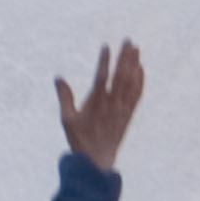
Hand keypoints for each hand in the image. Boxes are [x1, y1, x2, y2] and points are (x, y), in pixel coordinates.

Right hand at [56, 41, 145, 170]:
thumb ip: (65, 97)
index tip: (106, 46)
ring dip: (134, 65)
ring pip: (131, 83)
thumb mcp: (67, 119)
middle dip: (125, 57)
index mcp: (96, 103)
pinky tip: (141, 69)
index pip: (101, 78)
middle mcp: (112, 104)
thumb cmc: (79, 139)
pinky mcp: (128, 114)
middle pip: (121, 77)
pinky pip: (137, 95)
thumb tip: (58, 77)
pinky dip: (140, 81)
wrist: (97, 160)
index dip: (104, 61)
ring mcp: (122, 109)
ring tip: (136, 48)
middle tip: (129, 40)